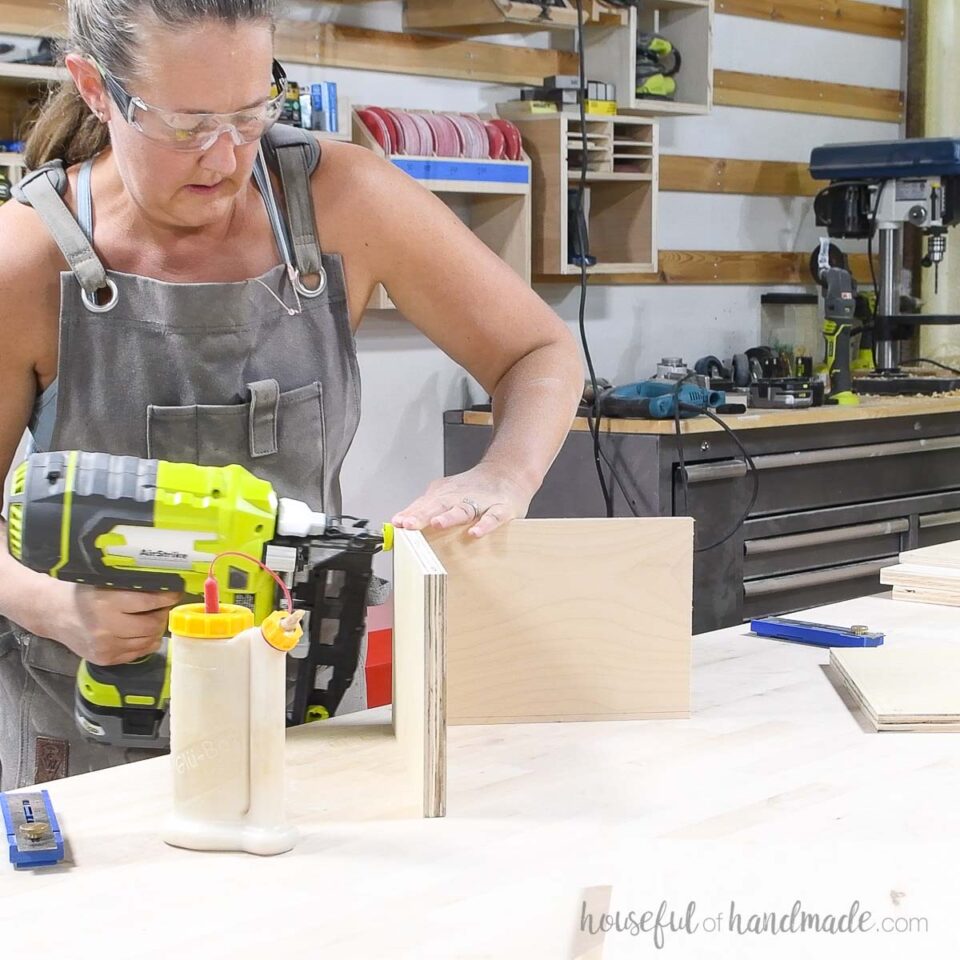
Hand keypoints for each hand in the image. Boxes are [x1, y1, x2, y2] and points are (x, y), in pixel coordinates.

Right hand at [48, 581, 183, 665]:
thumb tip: (166, 588)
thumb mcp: (104, 583)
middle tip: (162, 606)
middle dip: (162, 614)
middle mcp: (107, 627)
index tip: (175, 592)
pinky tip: (139, 632)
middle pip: (153, 625)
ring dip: (155, 629)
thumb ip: (132, 587)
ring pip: (149, 641)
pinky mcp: (106, 659)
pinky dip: (145, 642)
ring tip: (150, 618)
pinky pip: (139, 653)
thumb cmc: (82, 594)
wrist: (54, 614)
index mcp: (107, 603)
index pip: (150, 602)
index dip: (168, 597)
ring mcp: (106, 646)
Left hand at [391, 462, 533, 538]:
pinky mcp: (501, 509)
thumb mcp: (445, 495)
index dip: (409, 514)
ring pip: (463, 510)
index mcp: (445, 494)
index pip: (423, 505)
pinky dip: (484, 525)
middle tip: (408, 524)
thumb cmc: (473, 488)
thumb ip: (423, 508)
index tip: (397, 523)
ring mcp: (481, 502)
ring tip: (437, 524)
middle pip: (439, 505)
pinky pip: (493, 518)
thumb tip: (398, 522)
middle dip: (422, 515)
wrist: (508, 472)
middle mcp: (460, 497)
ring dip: (449, 517)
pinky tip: (475, 533)